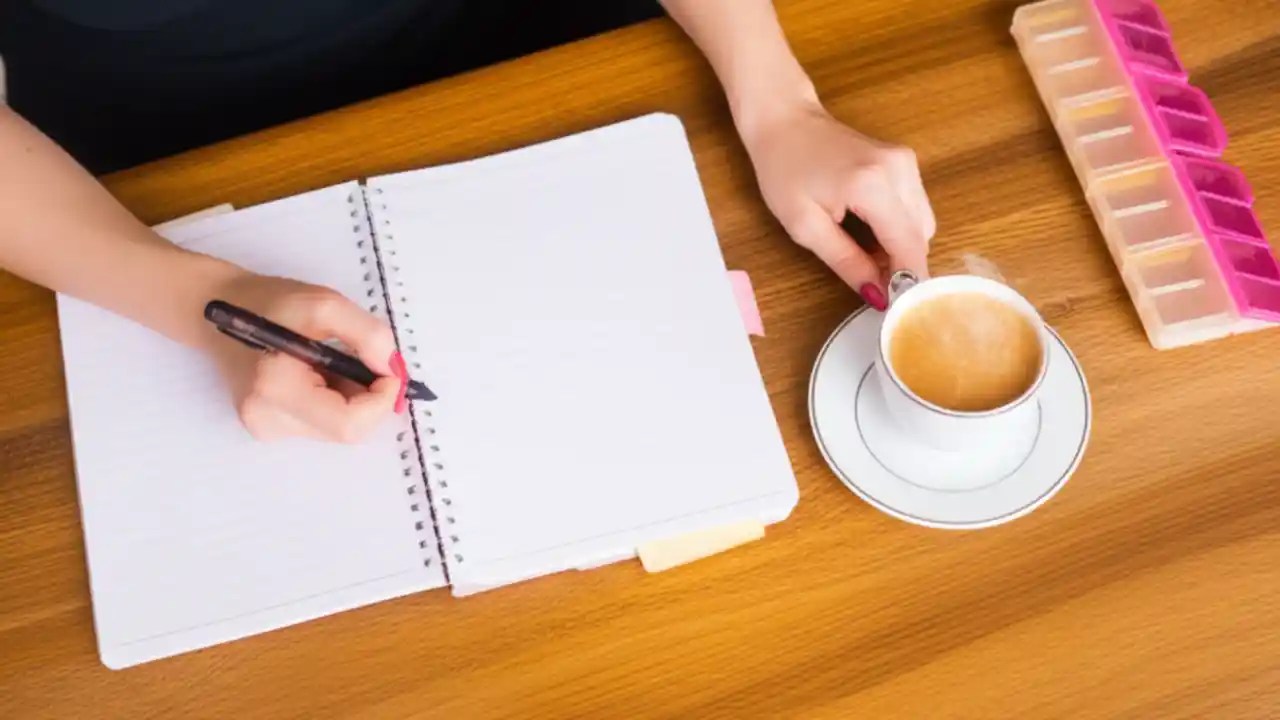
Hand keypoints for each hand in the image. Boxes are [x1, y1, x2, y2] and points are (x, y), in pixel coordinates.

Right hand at [204, 272, 405, 442]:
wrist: (216, 309)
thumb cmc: (268, 303)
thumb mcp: (324, 304)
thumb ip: (367, 335)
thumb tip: (393, 369)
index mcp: (276, 391)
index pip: (349, 424)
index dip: (381, 400)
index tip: (388, 367)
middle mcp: (269, 421)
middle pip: (347, 429)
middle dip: (369, 396)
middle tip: (362, 357)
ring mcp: (266, 428)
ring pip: (338, 427)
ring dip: (352, 396)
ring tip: (331, 359)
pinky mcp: (270, 427)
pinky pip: (322, 421)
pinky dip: (335, 398)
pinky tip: (318, 371)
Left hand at [740, 100, 935, 308]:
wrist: (783, 119)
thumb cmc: (784, 169)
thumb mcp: (805, 226)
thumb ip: (846, 261)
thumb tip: (877, 295)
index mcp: (873, 186)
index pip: (909, 248)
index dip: (905, 282)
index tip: (894, 307)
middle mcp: (899, 170)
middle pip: (921, 238)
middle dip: (901, 266)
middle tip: (870, 281)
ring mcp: (906, 162)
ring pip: (923, 225)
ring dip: (900, 247)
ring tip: (864, 253)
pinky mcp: (905, 160)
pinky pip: (915, 208)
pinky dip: (899, 228)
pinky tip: (870, 231)